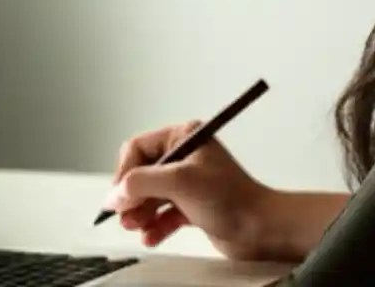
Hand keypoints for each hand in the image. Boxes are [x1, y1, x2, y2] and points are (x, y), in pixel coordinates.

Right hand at [104, 120, 279, 260]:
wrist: (261, 229)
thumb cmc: (232, 198)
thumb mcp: (180, 182)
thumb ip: (140, 183)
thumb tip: (113, 194)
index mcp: (184, 137)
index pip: (138, 148)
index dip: (125, 172)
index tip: (118, 195)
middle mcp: (185, 156)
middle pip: (142, 174)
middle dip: (131, 197)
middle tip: (125, 216)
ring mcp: (188, 182)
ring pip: (150, 196)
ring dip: (140, 213)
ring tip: (136, 227)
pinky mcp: (192, 206)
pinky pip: (163, 214)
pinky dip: (154, 226)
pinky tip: (151, 237)